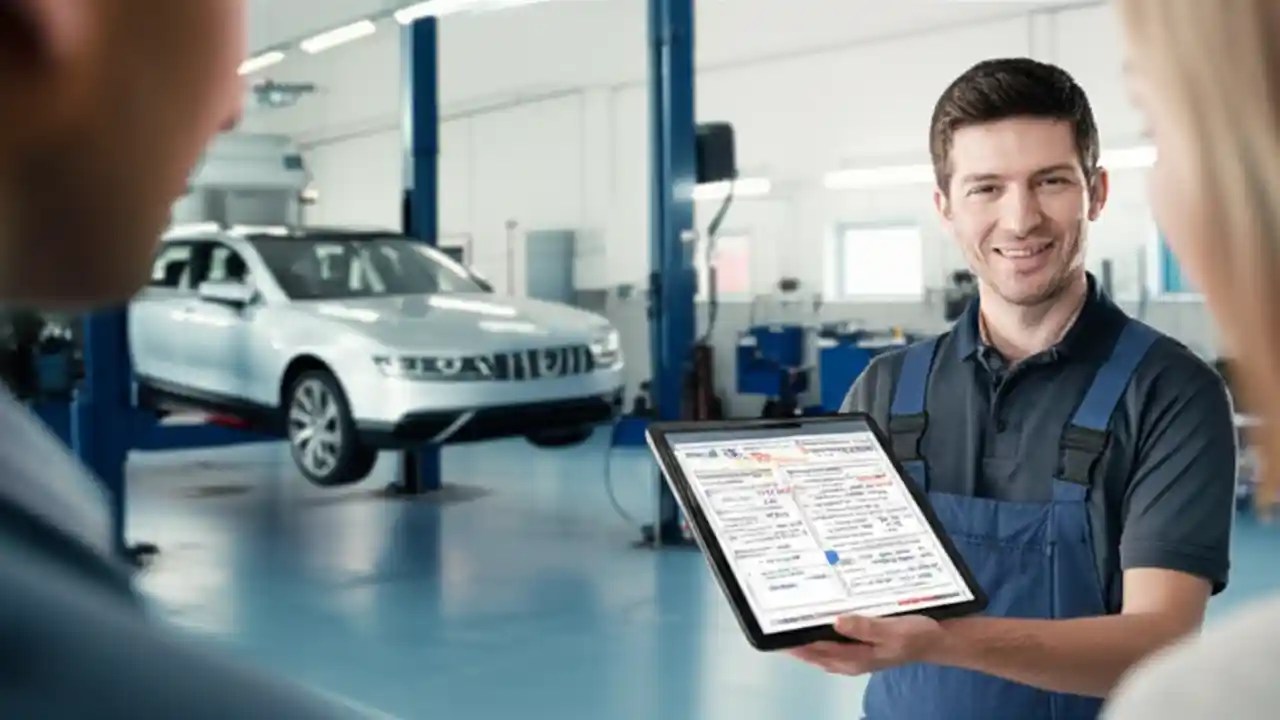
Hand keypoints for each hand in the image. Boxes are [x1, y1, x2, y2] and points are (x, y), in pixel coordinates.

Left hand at [788, 614, 948, 675]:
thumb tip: (836, 622)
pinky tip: (815, 615)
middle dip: (793, 638)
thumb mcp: (895, 630)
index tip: (775, 627)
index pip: (815, 651)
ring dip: (804, 634)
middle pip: (812, 651)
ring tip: (786, 614)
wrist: (937, 638)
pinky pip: (831, 639)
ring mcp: (853, 652)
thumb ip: (866, 627)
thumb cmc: (917, 634)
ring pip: (820, 646)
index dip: (794, 641)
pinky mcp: (859, 643)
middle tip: (773, 617)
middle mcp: (849, 658)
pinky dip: (819, 629)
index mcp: (855, 658)